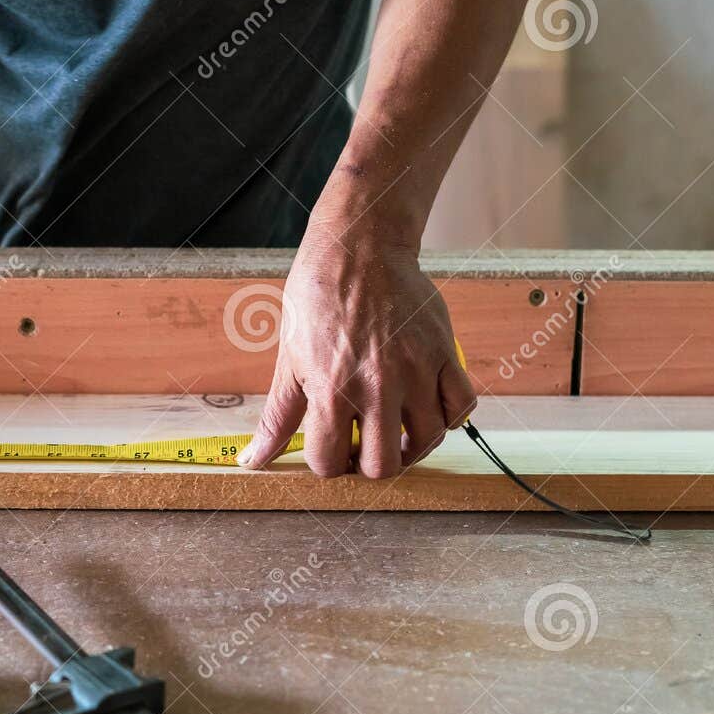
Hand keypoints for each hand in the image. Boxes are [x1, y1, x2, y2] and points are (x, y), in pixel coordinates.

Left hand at [238, 235, 476, 478]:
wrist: (359, 248)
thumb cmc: (318, 300)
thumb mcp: (289, 359)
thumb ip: (277, 417)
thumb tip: (251, 460)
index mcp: (330, 389)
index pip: (331, 463)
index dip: (328, 465)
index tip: (332, 450)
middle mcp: (377, 385)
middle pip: (384, 465)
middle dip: (370, 464)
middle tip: (365, 446)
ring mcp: (416, 370)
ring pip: (428, 441)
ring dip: (411, 446)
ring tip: (396, 430)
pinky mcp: (444, 353)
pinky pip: (461, 407)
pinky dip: (448, 416)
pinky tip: (427, 407)